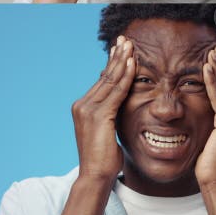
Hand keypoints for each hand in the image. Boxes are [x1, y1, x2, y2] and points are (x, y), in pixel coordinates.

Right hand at [70, 36, 135, 181]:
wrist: (96, 175)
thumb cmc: (105, 157)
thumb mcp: (107, 129)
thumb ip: (111, 113)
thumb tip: (120, 101)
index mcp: (83, 107)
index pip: (102, 80)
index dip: (113, 64)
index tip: (121, 49)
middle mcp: (82, 105)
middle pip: (104, 75)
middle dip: (117, 56)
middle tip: (125, 39)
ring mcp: (88, 109)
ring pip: (110, 80)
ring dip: (122, 60)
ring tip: (131, 45)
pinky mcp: (99, 115)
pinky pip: (116, 91)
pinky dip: (126, 76)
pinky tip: (133, 64)